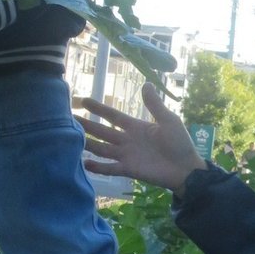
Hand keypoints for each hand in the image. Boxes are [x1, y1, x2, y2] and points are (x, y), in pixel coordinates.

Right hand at [76, 82, 206, 193]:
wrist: (186, 168)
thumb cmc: (179, 143)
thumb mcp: (168, 120)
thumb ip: (154, 105)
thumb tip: (146, 84)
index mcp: (135, 127)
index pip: (112, 116)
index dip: (98, 108)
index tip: (83, 100)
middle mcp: (126, 140)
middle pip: (101, 131)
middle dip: (86, 124)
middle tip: (68, 118)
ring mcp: (126, 155)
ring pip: (101, 148)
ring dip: (87, 143)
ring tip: (71, 138)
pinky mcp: (128, 169)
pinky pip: (110, 168)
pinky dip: (98, 166)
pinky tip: (84, 163)